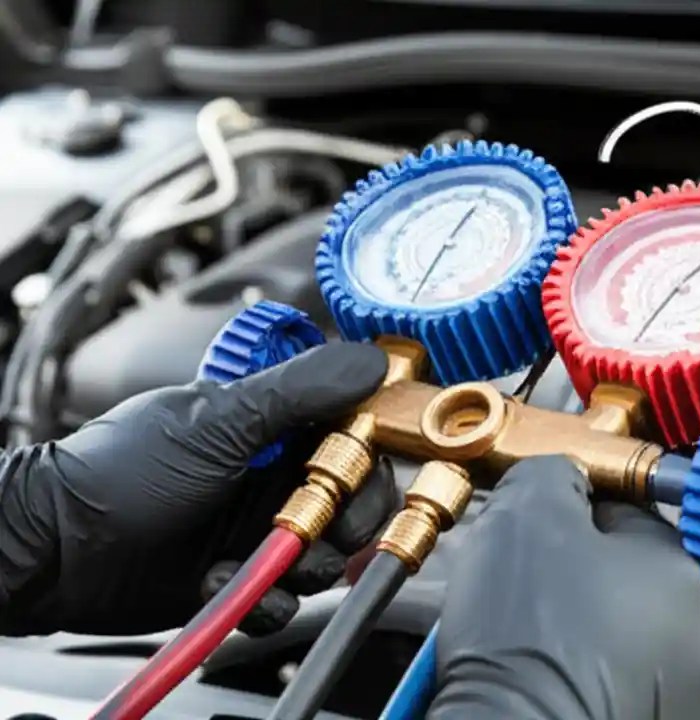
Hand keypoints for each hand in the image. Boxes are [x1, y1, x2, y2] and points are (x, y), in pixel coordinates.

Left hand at [0, 343, 398, 636]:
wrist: (54, 553)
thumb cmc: (116, 473)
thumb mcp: (216, 421)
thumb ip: (299, 390)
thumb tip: (368, 362)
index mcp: (273, 422)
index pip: (354, 428)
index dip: (371, 452)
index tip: (362, 471)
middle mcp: (273, 473)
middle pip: (356, 498)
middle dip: (343, 521)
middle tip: (316, 528)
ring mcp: (259, 527)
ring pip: (328, 554)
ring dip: (299, 565)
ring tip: (254, 560)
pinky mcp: (244, 577)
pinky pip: (288, 598)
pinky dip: (264, 600)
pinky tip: (224, 583)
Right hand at [430, 455, 699, 719]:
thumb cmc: (526, 636)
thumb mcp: (525, 513)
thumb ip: (553, 475)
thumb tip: (560, 476)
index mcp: (676, 567)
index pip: (623, 514)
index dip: (567, 519)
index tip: (533, 537)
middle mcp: (694, 632)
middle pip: (627, 582)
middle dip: (579, 583)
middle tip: (524, 597)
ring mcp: (682, 693)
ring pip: (625, 643)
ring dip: (587, 639)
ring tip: (530, 651)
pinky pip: (620, 693)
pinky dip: (588, 686)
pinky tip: (547, 686)